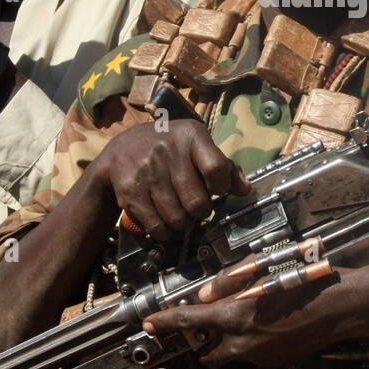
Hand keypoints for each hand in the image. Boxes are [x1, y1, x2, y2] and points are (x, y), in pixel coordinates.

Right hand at [92, 120, 249, 242]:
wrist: (122, 148)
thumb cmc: (170, 148)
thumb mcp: (197, 146)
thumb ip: (224, 166)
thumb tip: (246, 189)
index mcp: (191, 135)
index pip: (216, 168)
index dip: (221, 187)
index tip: (216, 191)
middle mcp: (167, 149)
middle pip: (197, 202)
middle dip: (200, 211)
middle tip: (196, 208)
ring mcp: (147, 170)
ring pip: (177, 218)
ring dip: (183, 224)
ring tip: (181, 215)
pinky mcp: (130, 190)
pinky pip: (156, 225)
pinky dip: (165, 232)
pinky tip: (166, 224)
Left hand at [143, 265, 346, 367]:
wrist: (342, 307)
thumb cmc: (303, 280)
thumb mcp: (261, 271)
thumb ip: (228, 284)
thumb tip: (205, 294)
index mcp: (236, 315)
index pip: (189, 321)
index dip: (165, 323)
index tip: (149, 323)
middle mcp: (243, 341)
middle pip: (205, 352)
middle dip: (197, 344)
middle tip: (195, 330)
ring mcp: (260, 356)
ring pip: (229, 354)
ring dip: (225, 342)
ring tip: (237, 322)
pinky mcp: (275, 362)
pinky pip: (252, 355)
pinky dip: (249, 343)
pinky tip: (265, 325)